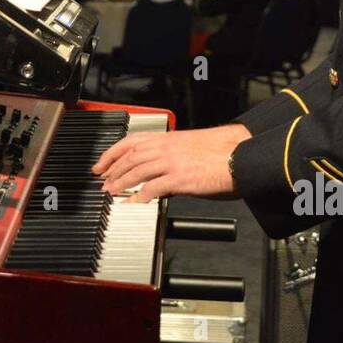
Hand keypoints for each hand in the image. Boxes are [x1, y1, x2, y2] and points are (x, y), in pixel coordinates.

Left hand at [92, 124, 250, 201]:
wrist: (240, 154)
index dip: (112, 153)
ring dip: (120, 183)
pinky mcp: (180, 177)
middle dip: (112, 171)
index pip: (131, 141)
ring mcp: (172, 161)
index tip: (102, 164)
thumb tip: (160, 169)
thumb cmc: (221, 151)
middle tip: (103, 183)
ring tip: (111, 193)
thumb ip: (172, 155)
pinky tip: (133, 204)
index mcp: (168, 138)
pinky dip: (139, 196)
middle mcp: (167, 147)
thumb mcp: (191, 147)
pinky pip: (152, 187)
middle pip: (130, 157)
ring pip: (136, 170)